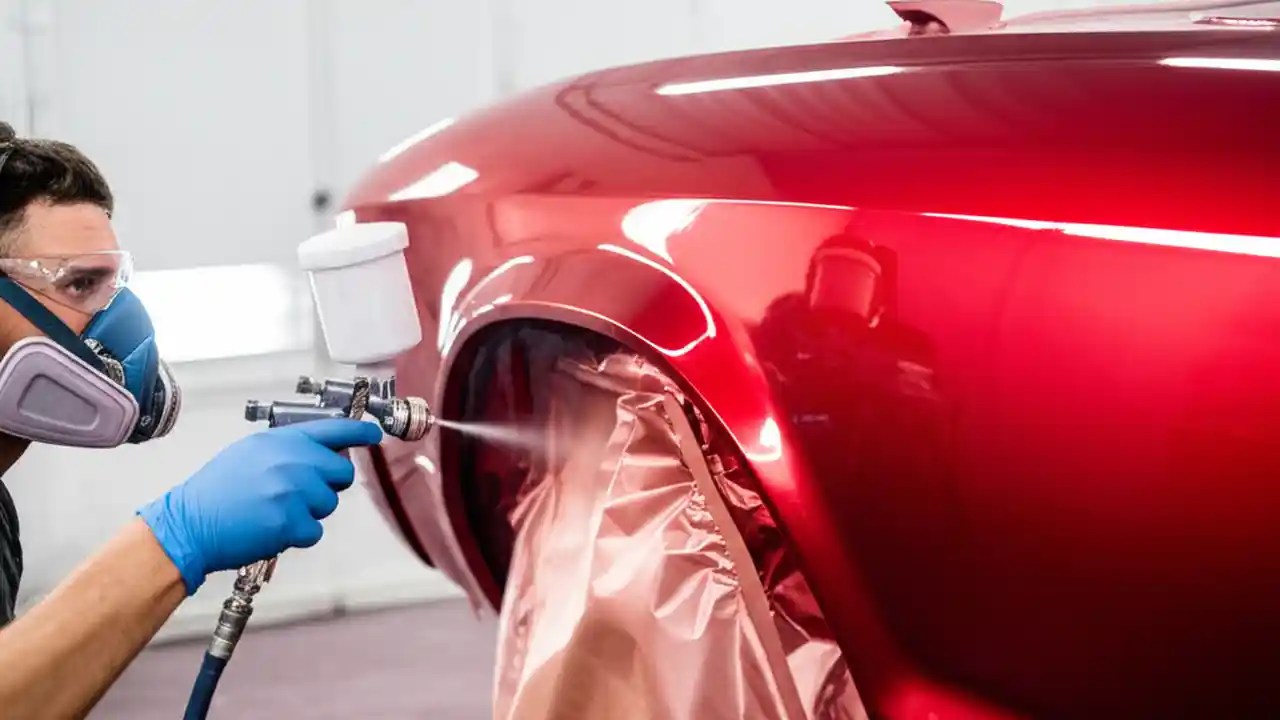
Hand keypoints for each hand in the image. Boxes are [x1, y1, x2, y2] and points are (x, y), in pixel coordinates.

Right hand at [137, 418, 382, 593]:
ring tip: (274, 511)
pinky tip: (271, 529)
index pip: (333, 430)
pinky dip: (297, 535)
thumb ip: (288, 449)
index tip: (373, 434)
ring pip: (328, 504)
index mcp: (281, 441)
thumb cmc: (216, 491)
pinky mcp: (292, 523)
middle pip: (341, 473)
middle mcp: (292, 462)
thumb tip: (321, 454)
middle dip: (328, 485)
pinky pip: (314, 531)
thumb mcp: (250, 452)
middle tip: (299, 494)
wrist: (189, 524)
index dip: (358, 433)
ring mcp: (294, 493)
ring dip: (309, 512)